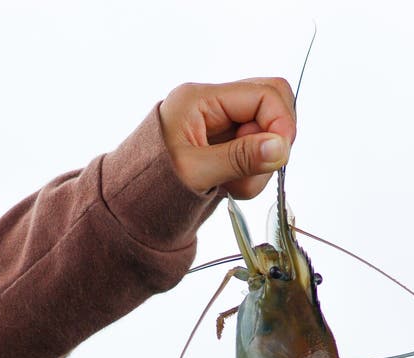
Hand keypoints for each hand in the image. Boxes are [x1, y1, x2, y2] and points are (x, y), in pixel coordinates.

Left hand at [159, 78, 295, 199]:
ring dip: (260, 165)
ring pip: (267, 133)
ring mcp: (221, 125)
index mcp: (201, 99)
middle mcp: (213, 105)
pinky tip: (229, 187)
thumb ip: (239, 158)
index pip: (264, 93)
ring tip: (231, 186)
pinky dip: (252, 175)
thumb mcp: (195, 173)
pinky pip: (256, 154)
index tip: (279, 157)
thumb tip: (280, 148)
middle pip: (272, 104)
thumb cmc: (151, 187)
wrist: (133, 207)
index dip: (280, 124)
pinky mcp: (225, 147)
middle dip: (273, 141)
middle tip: (255, 169)